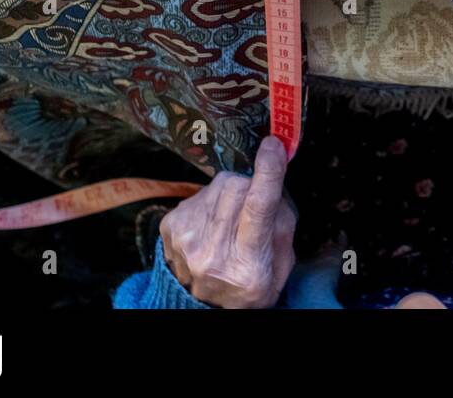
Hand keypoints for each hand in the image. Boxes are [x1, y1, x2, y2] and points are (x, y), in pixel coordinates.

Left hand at [160, 137, 296, 307]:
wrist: (200, 306)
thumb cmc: (248, 286)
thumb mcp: (280, 268)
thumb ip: (282, 225)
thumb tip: (274, 183)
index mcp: (247, 267)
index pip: (257, 209)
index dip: (267, 173)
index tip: (273, 146)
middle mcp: (211, 252)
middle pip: (236, 188)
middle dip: (252, 184)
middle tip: (256, 203)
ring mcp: (186, 239)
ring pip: (219, 184)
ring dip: (233, 191)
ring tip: (232, 218)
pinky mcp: (170, 225)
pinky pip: (202, 191)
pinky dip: (214, 199)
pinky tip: (214, 221)